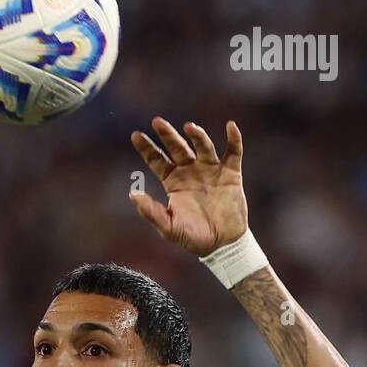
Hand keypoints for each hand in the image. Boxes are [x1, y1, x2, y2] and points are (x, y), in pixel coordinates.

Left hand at [129, 118, 247, 255]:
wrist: (222, 244)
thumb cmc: (193, 237)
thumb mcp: (168, 227)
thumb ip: (151, 211)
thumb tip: (132, 194)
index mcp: (173, 182)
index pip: (157, 160)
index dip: (146, 148)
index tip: (135, 135)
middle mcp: (190, 171)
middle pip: (177, 147)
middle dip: (167, 134)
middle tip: (157, 121)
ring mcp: (210, 170)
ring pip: (203, 146)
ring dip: (197, 135)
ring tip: (189, 127)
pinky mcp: (230, 174)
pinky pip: (233, 152)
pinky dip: (234, 139)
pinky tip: (230, 126)